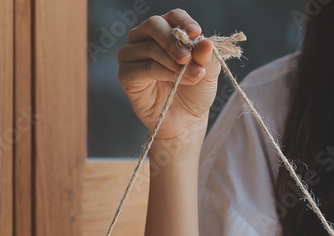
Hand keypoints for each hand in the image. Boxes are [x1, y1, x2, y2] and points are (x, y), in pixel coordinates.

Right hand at [118, 9, 221, 140]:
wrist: (186, 122)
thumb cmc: (194, 93)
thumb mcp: (207, 73)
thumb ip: (207, 57)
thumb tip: (206, 42)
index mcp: (166, 32)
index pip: (172, 16)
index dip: (183, 22)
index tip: (196, 34)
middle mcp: (145, 39)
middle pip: (154, 25)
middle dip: (173, 41)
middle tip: (187, 58)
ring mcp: (132, 56)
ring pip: (149, 47)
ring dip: (172, 63)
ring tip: (190, 77)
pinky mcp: (126, 75)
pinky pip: (143, 67)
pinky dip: (161, 72)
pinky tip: (174, 81)